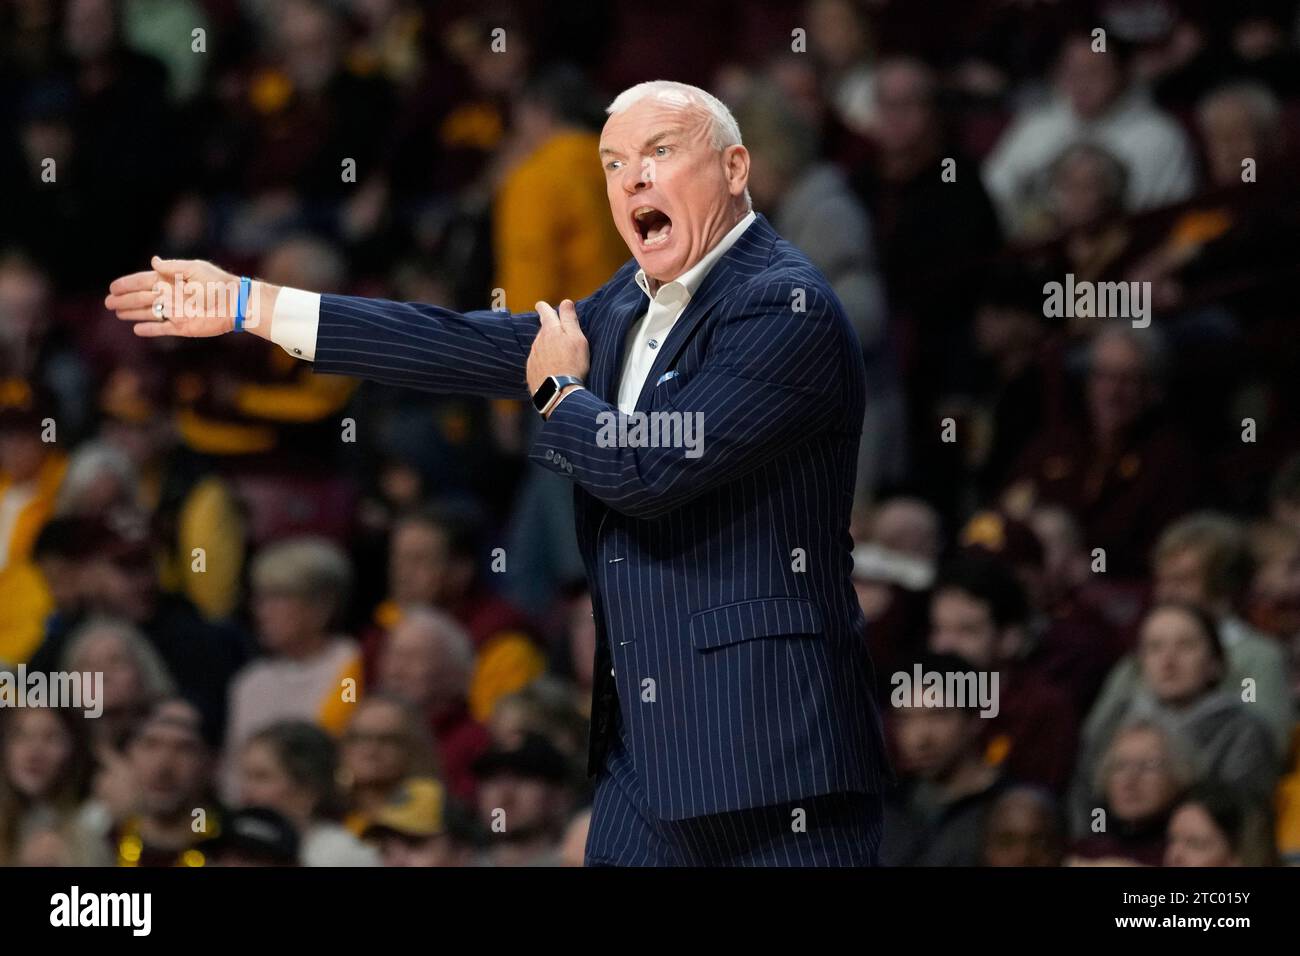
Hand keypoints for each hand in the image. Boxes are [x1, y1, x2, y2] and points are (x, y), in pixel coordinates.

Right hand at [104, 256, 273, 337]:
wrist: (235, 304)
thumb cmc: (218, 283)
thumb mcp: (195, 269)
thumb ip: (173, 267)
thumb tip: (153, 262)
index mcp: (172, 280)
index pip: (144, 281)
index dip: (128, 284)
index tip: (113, 287)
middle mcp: (171, 296)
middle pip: (142, 298)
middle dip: (125, 300)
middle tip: (108, 302)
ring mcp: (175, 312)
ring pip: (149, 313)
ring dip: (133, 313)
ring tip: (118, 312)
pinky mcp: (183, 326)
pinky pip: (162, 328)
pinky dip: (149, 329)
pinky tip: (137, 328)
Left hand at [527, 299, 588, 394]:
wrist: (558, 392)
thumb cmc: (572, 365)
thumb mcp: (577, 339)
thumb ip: (570, 319)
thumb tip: (566, 302)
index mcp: (550, 330)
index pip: (545, 311)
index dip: (544, 307)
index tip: (542, 305)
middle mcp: (538, 341)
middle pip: (543, 330)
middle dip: (550, 331)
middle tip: (561, 336)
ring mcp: (533, 356)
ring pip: (540, 346)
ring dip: (547, 348)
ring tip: (560, 357)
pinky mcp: (531, 371)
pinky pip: (537, 362)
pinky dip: (544, 363)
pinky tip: (553, 370)